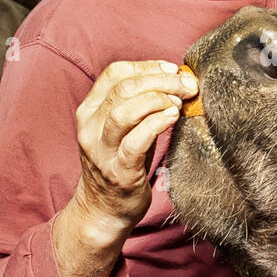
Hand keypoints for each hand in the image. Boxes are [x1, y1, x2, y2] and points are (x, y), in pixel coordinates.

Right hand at [71, 59, 198, 231]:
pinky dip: (157, 123)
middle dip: (160, 81)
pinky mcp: (118, 171)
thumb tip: (176, 80)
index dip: (147, 66)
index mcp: (90, 111)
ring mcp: (102, 150)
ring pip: (125, 111)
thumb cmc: (120, 163)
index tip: (173, 69)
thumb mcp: (123, 128)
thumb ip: (140, 103)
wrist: (103, 209)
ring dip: (158, 100)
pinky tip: (172, 118)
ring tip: (178, 103)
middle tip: (186, 85)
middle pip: (124, 88)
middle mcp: (90, 127)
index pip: (115, 73)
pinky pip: (136, 141)